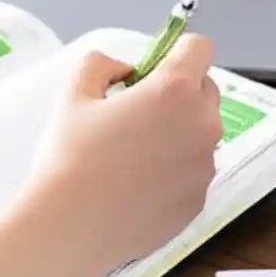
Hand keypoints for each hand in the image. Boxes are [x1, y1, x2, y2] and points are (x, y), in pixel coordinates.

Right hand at [30, 34, 222, 272]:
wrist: (70, 228)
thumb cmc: (70, 158)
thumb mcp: (75, 93)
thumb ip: (103, 65)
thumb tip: (125, 71)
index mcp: (175, 90)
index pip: (199, 48)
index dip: (176, 52)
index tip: (153, 69)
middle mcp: (202, 125)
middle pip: (205, 90)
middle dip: (178, 92)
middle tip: (137, 111)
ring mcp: (205, 166)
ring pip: (200, 133)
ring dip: (178, 132)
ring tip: (133, 153)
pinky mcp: (199, 200)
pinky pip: (194, 171)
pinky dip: (175, 170)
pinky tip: (137, 184)